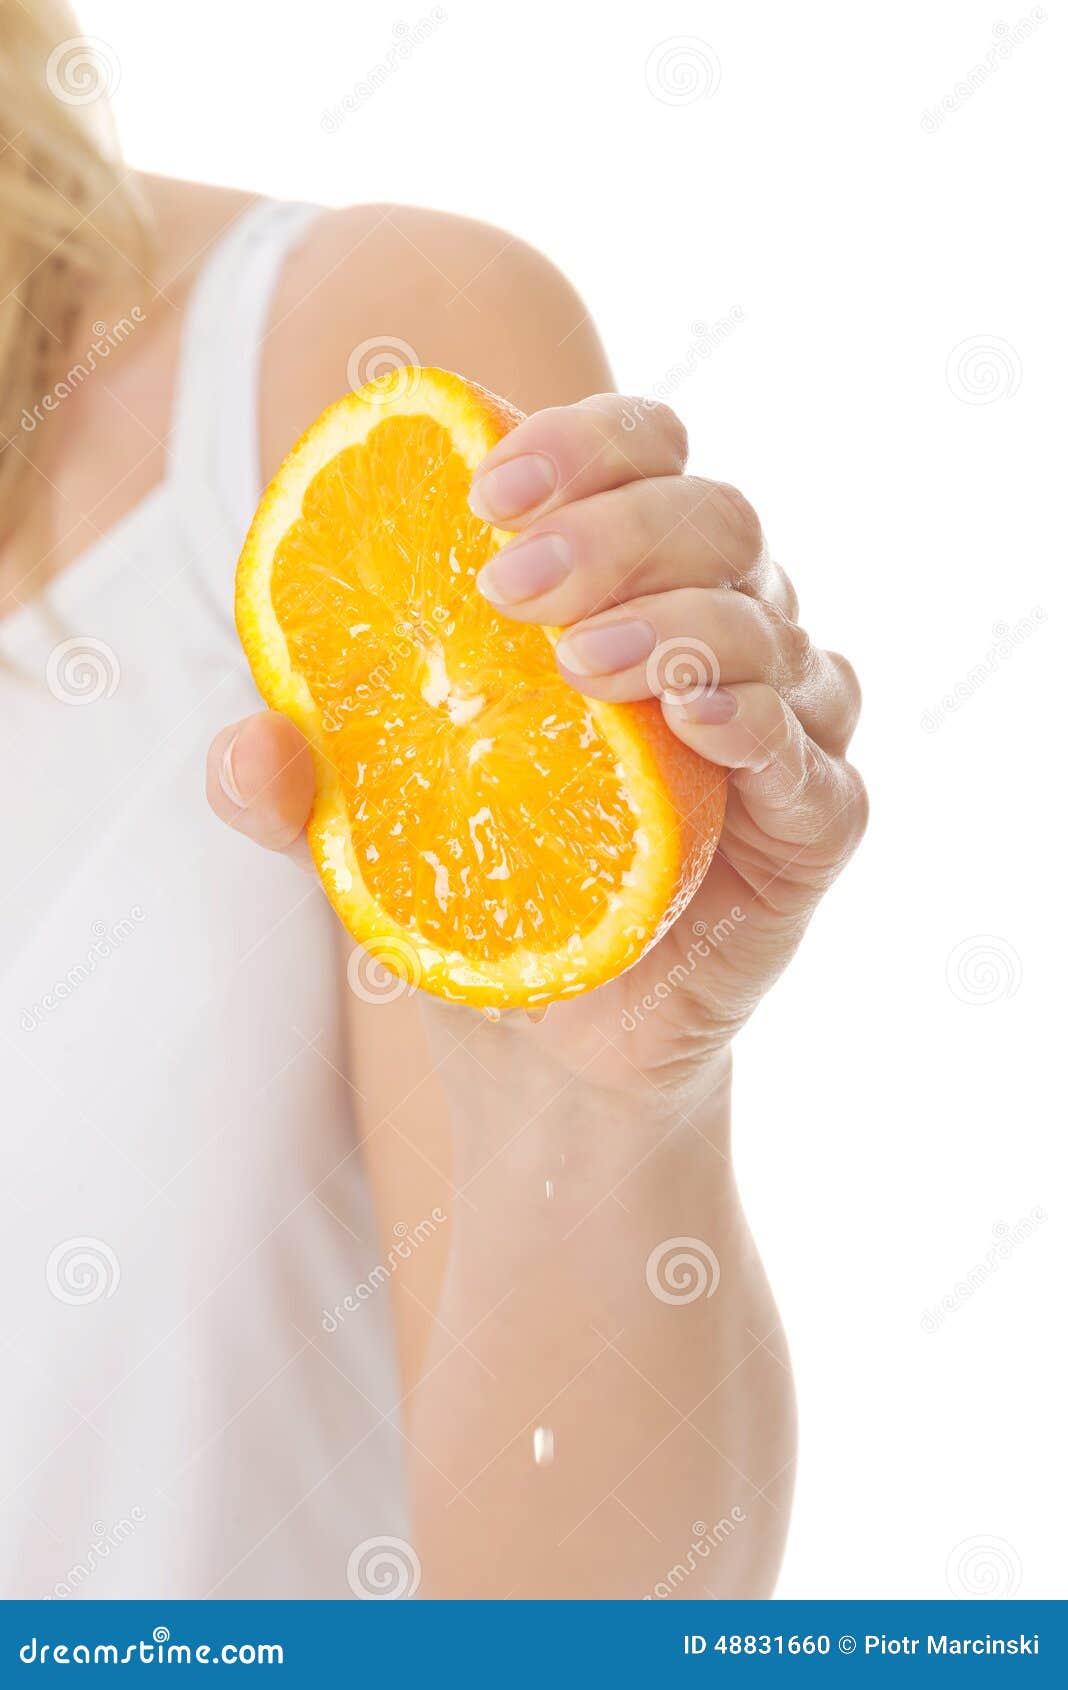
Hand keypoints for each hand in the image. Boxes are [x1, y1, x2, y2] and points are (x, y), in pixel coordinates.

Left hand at [207, 394, 865, 1095]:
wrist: (546, 1035)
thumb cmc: (479, 883)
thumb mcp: (366, 824)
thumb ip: (303, 782)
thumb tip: (242, 747)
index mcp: (632, 585)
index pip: (645, 457)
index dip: (584, 442)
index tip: (486, 490)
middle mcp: (722, 632)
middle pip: (716, 519)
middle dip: (618, 528)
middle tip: (513, 584)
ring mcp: (780, 726)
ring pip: (769, 625)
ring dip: (675, 621)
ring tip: (579, 664)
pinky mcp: (811, 828)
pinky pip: (817, 761)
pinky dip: (765, 725)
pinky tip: (698, 719)